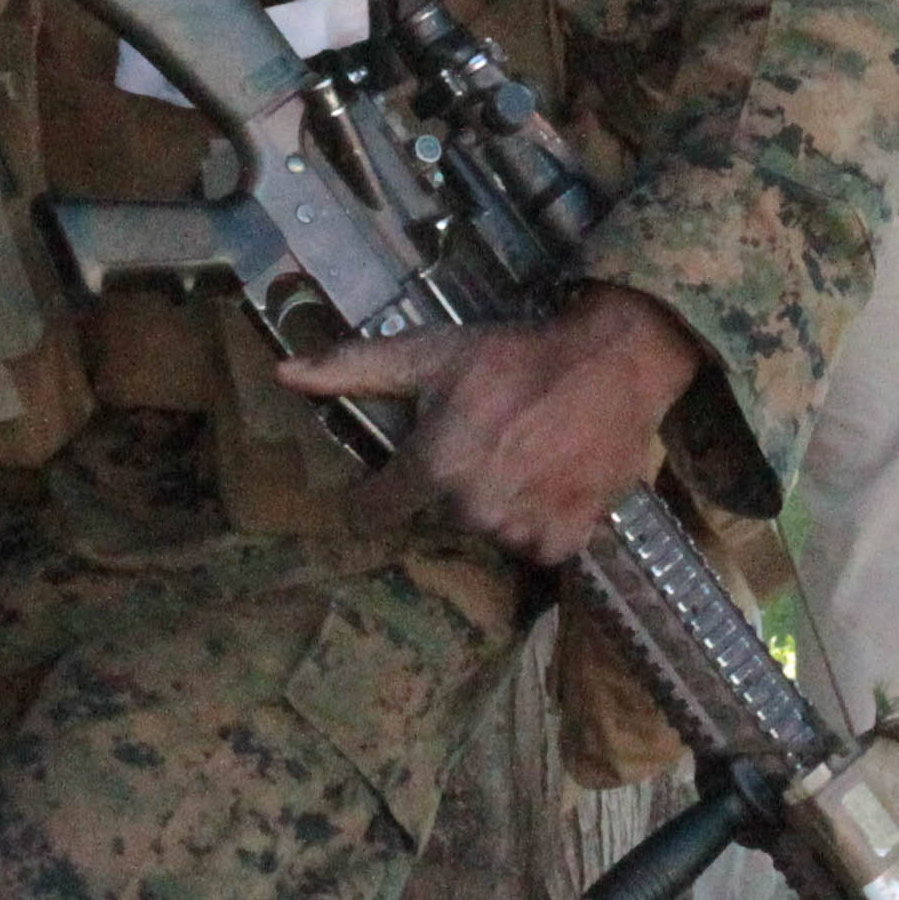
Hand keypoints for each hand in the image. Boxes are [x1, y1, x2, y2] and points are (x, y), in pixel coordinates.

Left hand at [273, 283, 708, 563]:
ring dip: (496, 505)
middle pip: (436, 515)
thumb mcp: (431, 353)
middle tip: (482, 441)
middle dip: (449, 485)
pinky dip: (538, 523)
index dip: (373, 493)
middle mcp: (474, 507)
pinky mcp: (566, 538)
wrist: (614, 363)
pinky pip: (534, 546)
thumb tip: (284, 374)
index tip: (389, 479)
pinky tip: (548, 480)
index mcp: (434, 465)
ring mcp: (522, 527)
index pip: (372, 511)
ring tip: (520, 456)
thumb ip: (354, 369)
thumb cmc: (516, 355)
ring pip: (486, 532)